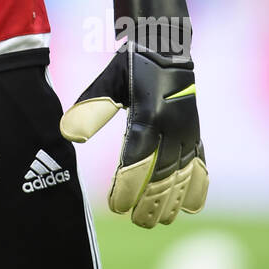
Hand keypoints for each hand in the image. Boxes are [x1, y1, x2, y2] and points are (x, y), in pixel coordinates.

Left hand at [60, 0, 207, 227]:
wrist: (166, 46)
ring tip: (160, 220)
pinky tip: (192, 207)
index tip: (116, 207)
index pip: (137, 158)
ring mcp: (188, 130)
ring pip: (183, 174)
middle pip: (163, 173)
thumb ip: (91, 108)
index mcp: (148, 113)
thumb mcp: (108, 81)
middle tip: (137, 222)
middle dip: (151, 201)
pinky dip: (198, 186)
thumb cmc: (130, 66)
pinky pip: (201, 163)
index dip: (128, 185)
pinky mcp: (196, 132)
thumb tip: (67, 133)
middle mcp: (172, 124)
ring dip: (173, 200)